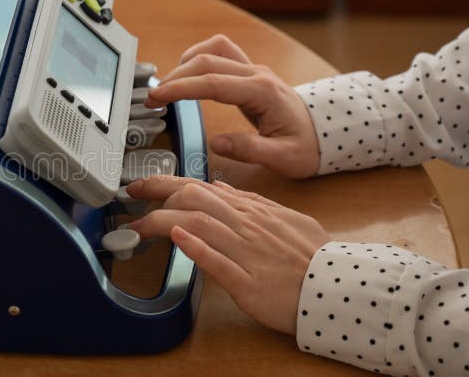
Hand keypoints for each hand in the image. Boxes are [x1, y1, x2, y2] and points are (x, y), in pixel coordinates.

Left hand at [127, 176, 330, 334]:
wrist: (338, 286)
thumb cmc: (311, 255)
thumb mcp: (283, 217)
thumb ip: (250, 201)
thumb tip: (218, 186)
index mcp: (252, 211)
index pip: (201, 188)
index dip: (166, 183)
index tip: (141, 185)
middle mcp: (246, 226)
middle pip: (194, 199)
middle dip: (156, 195)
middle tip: (130, 199)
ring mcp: (247, 252)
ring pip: (200, 225)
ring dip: (163, 222)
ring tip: (139, 225)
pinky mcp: (249, 282)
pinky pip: (220, 262)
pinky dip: (197, 249)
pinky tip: (178, 241)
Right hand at [145, 34, 319, 177]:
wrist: (325, 133)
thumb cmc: (307, 146)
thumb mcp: (285, 157)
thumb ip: (251, 150)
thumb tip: (218, 143)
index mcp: (262, 92)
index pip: (213, 82)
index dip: (181, 88)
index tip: (156, 97)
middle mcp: (256, 74)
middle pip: (207, 61)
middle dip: (174, 77)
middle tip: (152, 99)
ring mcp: (253, 70)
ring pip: (212, 50)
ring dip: (186, 64)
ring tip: (167, 88)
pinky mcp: (248, 73)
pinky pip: (219, 52)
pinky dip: (198, 59)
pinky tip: (187, 76)